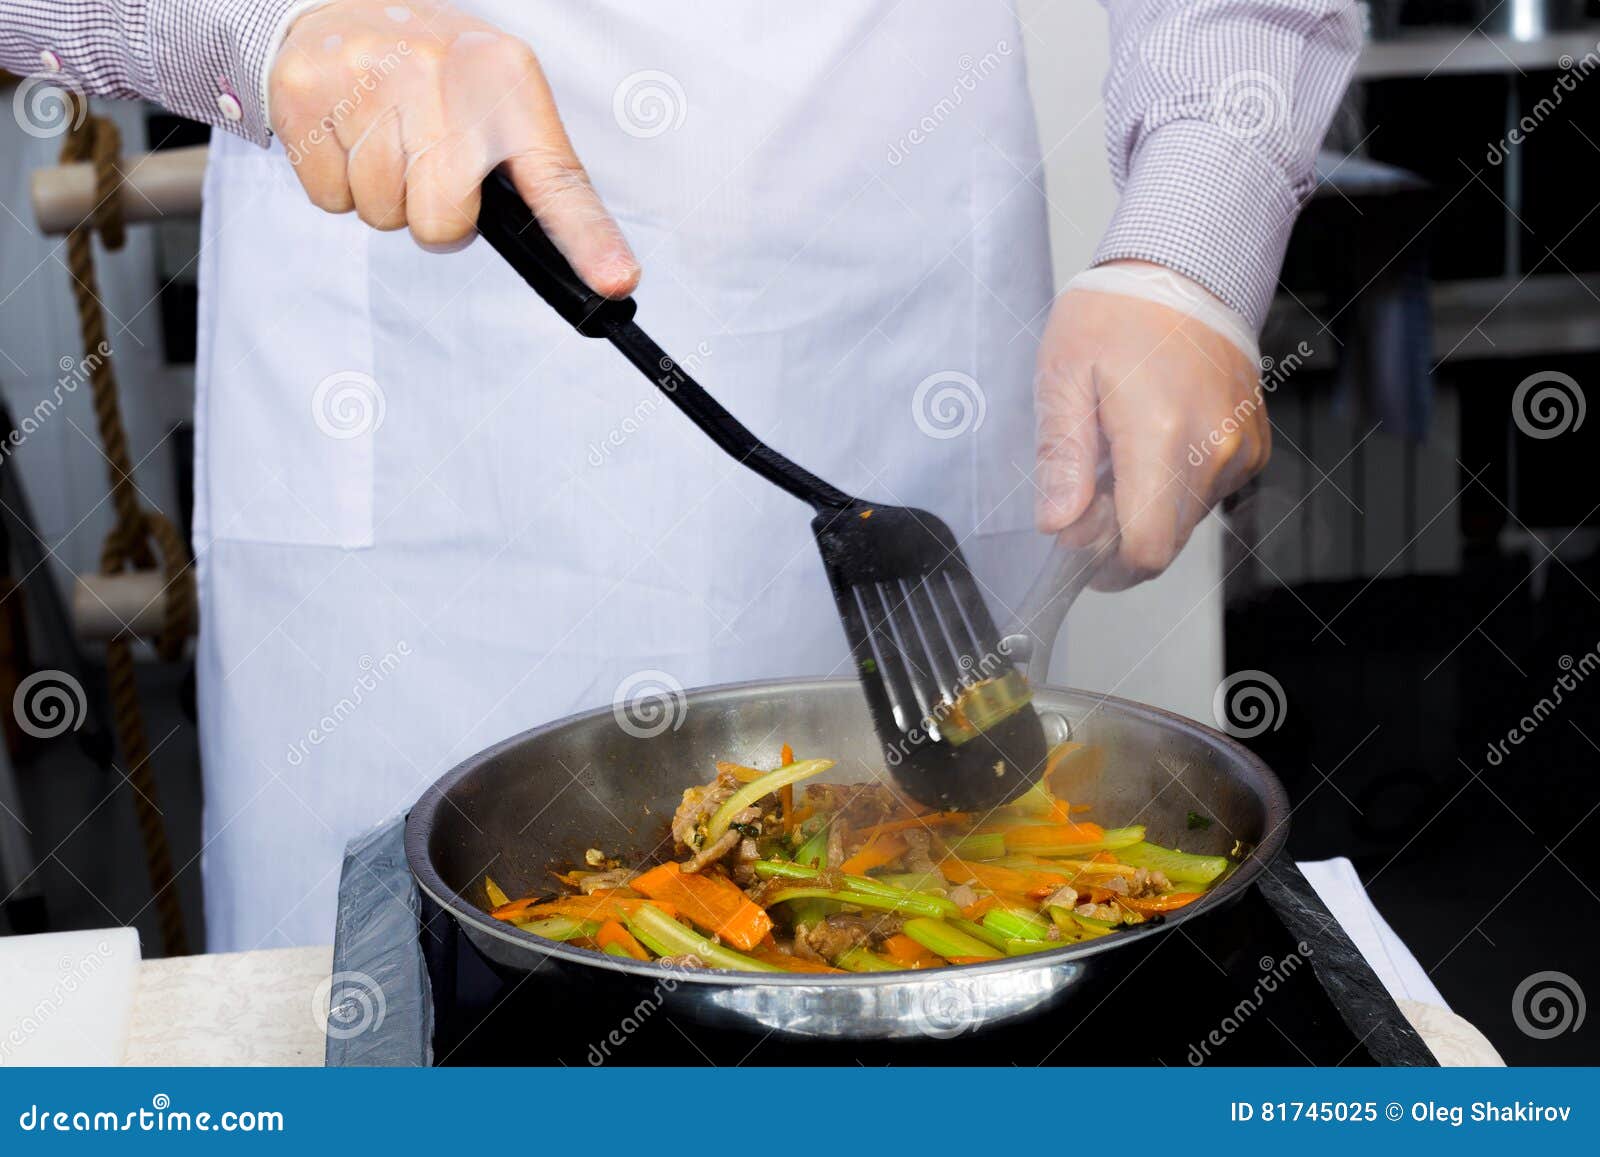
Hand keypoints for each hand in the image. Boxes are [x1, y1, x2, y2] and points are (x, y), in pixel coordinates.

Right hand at [268, 0, 637, 293]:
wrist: (343, 7)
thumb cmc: (437, 77)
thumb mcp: (500, 100)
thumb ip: (534, 174)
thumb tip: (596, 268)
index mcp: (508, 79)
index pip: (556, 179)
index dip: (588, 240)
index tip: (617, 281)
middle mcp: (442, 73)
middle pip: (443, 224)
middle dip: (432, 216)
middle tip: (426, 165)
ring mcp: (371, 79)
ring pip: (382, 215)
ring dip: (382, 195)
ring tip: (385, 137)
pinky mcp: (307, 93)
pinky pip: (331, 199)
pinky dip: (337, 182)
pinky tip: (349, 132)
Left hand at [1033, 261, 1268, 590]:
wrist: (1184, 269)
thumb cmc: (1118, 312)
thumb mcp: (1064, 377)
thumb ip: (1062, 458)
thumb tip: (1059, 525)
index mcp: (1161, 435)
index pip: (1145, 550)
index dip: (1106, 564)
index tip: (1078, 538)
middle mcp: (1212, 449)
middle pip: (1164, 543)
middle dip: (1119, 533)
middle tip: (1089, 483)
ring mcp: (1240, 449)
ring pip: (1186, 522)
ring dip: (1147, 507)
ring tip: (1119, 450)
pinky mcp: (1252, 445)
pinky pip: (1209, 493)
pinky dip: (1175, 485)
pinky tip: (1152, 439)